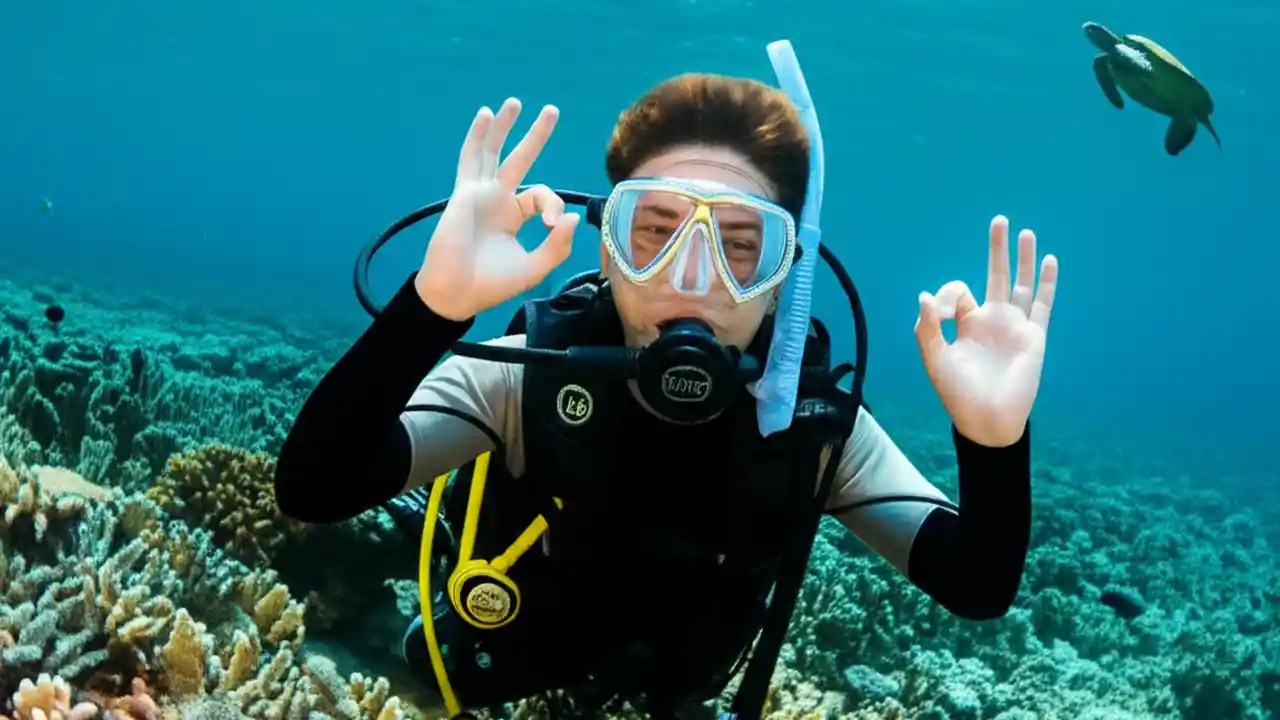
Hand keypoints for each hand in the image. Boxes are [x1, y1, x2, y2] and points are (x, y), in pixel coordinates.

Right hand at [415, 98, 579, 320]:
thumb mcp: (534, 267)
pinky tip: (485, 115)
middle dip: (535, 136)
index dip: (553, 205)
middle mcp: (497, 201)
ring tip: (514, 102)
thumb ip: (557, 245)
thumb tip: (571, 216)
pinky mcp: (465, 193)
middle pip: (519, 160)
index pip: (540, 197)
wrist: (456, 293)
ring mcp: (479, 194)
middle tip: (552, 111)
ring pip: (492, 152)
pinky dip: (478, 137)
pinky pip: (471, 159)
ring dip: (503, 127)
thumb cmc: (492, 284)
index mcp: (513, 217)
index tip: (554, 225)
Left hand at [914, 215, 1058, 446]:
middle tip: (998, 220)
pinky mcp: (1033, 336)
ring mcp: (1014, 326)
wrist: (987, 419)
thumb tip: (924, 294)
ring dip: (1024, 259)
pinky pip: (1041, 304)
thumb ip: (927, 327)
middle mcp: (992, 320)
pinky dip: (1047, 283)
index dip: (947, 296)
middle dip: (996, 249)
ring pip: (1021, 284)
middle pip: (996, 275)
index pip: (959, 292)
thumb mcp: (934, 358)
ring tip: (1025, 232)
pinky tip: (1049, 261)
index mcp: (966, 324)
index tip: (941, 315)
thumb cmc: (957, 393)